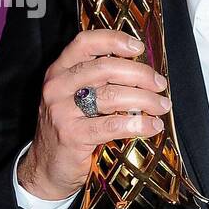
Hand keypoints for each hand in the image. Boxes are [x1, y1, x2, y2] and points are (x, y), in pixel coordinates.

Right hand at [17, 29, 171, 200]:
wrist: (47, 168)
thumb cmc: (70, 129)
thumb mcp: (75, 98)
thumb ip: (98, 81)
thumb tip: (144, 72)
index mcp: (59, 71)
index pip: (84, 43)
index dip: (114, 40)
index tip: (139, 48)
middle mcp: (57, 86)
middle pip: (105, 68)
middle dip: (140, 75)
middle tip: (160, 85)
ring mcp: (61, 111)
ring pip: (111, 96)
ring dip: (144, 100)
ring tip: (161, 106)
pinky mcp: (71, 135)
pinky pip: (111, 125)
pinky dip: (137, 124)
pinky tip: (152, 127)